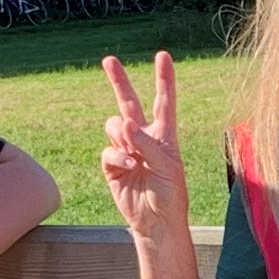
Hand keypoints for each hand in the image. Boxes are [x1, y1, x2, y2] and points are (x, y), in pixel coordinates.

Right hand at [99, 51, 189, 240]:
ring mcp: (126, 151)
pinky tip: (128, 165)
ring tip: (133, 153)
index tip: (163, 56)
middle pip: (129, 102)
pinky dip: (117, 155)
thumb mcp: (168, 167)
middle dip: (119, 81)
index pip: (164, 101)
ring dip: (121, 134)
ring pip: (114, 126)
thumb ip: (148, 144)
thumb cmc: (170, 196)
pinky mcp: (112, 166)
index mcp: (164, 136)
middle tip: (109, 60)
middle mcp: (144, 139)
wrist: (156, 223)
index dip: (164, 79)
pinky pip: (108, 150)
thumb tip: (125, 123)